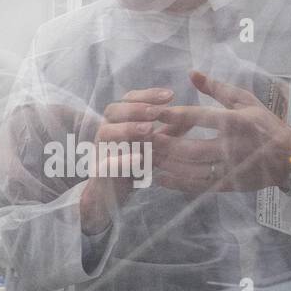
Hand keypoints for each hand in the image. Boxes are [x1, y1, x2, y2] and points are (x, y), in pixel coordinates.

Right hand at [78, 87, 176, 234]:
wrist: (110, 195)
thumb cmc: (132, 165)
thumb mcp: (152, 146)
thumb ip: (167, 132)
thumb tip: (191, 118)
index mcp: (118, 121)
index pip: (129, 99)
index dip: (148, 95)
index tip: (171, 95)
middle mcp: (106, 131)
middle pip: (114, 110)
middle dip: (137, 109)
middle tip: (158, 112)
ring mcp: (100, 150)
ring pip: (106, 133)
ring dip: (127, 129)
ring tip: (148, 130)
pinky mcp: (99, 171)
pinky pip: (106, 163)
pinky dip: (121, 159)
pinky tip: (138, 158)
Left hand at [151, 71, 290, 192]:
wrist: (289, 158)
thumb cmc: (265, 123)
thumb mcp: (245, 100)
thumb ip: (217, 88)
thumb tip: (191, 73)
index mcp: (237, 121)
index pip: (201, 117)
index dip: (175, 115)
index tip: (154, 112)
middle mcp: (232, 146)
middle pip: (191, 148)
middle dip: (163, 145)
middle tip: (141, 139)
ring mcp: (230, 168)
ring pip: (191, 169)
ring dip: (165, 164)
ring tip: (145, 157)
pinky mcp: (228, 184)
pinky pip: (198, 185)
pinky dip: (176, 183)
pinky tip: (159, 177)